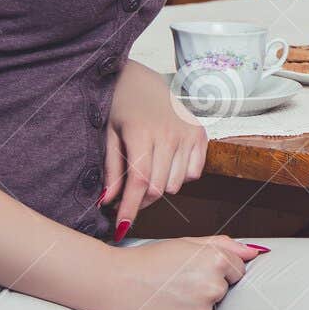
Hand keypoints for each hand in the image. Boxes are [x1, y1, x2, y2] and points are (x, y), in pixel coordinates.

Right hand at [99, 234, 264, 309]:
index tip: (194, 268)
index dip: (216, 268)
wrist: (113, 284)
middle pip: (223, 291)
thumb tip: (254, 252)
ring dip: (194, 306)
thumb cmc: (148, 262)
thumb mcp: (185, 244)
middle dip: (206, 286)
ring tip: (167, 296)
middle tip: (175, 282)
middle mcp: (212, 288)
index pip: (237, 270)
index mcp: (215, 261)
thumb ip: (224, 245)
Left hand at [103, 60, 207, 236]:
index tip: (122, 228)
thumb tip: (108, 202)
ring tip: (148, 173)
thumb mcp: (109, 136)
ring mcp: (187, 134)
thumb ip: (111, 171)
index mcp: (141, 132)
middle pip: (157, 188)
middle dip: (141, 201)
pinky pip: (193, 174)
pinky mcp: (200, 134)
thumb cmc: (121, 107)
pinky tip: (167, 163)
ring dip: (160, 188)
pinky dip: (180, 177)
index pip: (138, 181)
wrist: (143, 81)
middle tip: (129, 198)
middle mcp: (168, 133)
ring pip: (175, 185)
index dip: (130, 208)